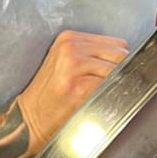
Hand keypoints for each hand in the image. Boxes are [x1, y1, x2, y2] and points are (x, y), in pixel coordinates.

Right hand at [16, 30, 128, 150]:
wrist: (27, 119)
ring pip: (116, 72)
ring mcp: (72, 66)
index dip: (121, 62)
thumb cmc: (50, 93)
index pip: (117, 44)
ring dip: (114, 86)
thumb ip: (93, 55)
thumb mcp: (66, 63)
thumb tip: (128, 59)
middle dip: (121, 73)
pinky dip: (109, 96)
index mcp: (69, 38)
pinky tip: (96, 103)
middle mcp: (70, 48)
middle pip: (120, 56)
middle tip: (109, 87)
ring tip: (98, 96)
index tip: (116, 74)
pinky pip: (108, 87)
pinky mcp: (77, 88)